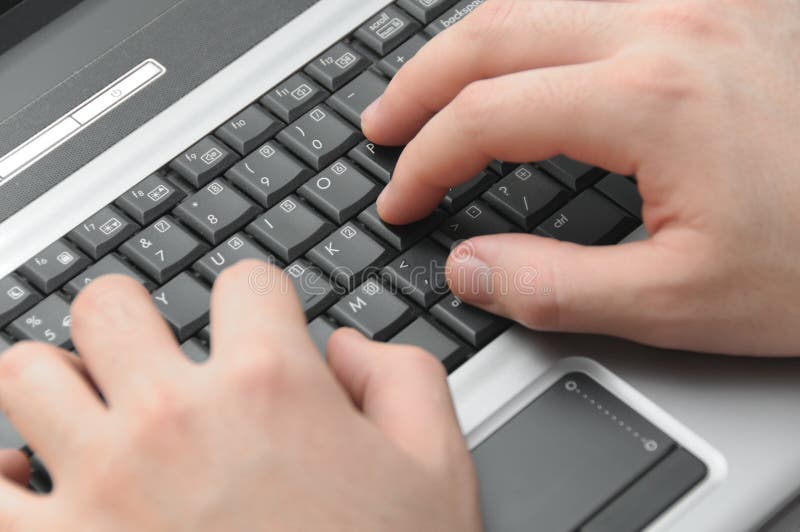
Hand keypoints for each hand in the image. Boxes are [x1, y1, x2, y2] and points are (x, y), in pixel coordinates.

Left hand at [0, 264, 479, 531]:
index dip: (260, 298)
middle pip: (110, 304)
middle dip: (135, 317)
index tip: (260, 325)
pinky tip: (33, 482)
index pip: (243, 280)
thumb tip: (347, 347)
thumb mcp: (437, 470)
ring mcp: (103, 487)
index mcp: (271, 387)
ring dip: (60, 383)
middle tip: (154, 351)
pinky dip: (1, 478)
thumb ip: (404, 377)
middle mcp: (176, 420)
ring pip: (28, 374)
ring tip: (92, 411)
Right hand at [363, 0, 799, 355]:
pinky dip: (541, 17)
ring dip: (472, 41)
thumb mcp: (679, 302)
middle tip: (384, 129)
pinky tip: (529, 47)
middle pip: (494, 31)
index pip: (486, 116)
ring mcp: (701, 2)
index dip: (425, 162)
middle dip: (420, 84)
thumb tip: (468, 269)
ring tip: (434, 87)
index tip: (402, 202)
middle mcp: (670, 25)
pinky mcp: (724, 5)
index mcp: (651, 98)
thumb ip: (553, 288)